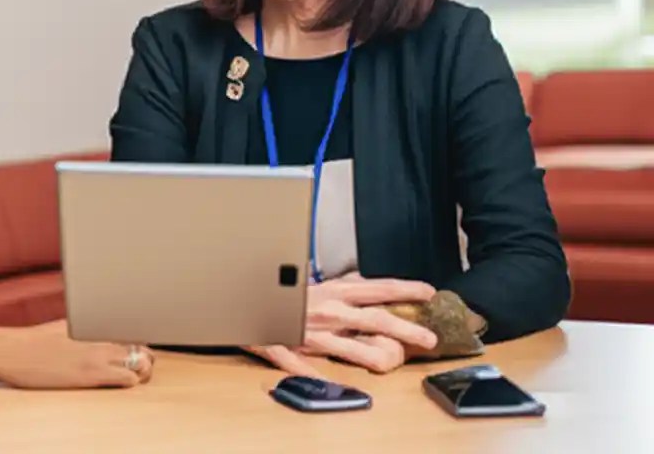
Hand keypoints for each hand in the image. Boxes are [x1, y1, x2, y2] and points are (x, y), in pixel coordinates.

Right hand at [0, 320, 154, 388]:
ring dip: (141, 372)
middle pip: (143, 347)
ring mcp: (98, 355)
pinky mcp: (92, 374)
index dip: (138, 344)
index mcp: (93, 324)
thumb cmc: (32, 342)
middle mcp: (100, 336)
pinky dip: (130, 382)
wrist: (11, 351)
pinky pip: (128, 379)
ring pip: (141, 363)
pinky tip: (119, 383)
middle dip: (146, 359)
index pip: (133, 330)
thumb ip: (82, 329)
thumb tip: (90, 331)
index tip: (135, 352)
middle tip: (136, 368)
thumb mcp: (63, 327)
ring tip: (130, 378)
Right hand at [247, 275, 438, 375]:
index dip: (406, 289)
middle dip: (406, 328)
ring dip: (374, 356)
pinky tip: (336, 388)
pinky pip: (303, 366)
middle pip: (374, 320)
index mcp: (334, 291)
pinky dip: (320, 377)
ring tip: (393, 363)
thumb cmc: (279, 290)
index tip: (428, 292)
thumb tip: (364, 283)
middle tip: (429, 338)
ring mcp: (309, 332)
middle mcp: (328, 311)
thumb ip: (339, 286)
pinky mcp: (287, 347)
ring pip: (348, 347)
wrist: (241, 296)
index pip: (378, 288)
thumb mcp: (315, 281)